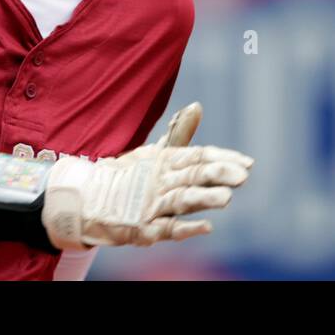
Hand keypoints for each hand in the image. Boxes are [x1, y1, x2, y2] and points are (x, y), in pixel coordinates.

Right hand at [41, 104, 253, 249]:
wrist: (86, 199)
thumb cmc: (128, 175)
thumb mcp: (153, 152)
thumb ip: (179, 133)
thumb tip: (197, 106)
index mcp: (164, 160)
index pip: (197, 156)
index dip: (223, 159)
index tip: (247, 163)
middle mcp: (159, 180)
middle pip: (191, 175)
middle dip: (216, 175)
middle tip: (242, 176)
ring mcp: (150, 204)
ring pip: (180, 200)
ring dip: (203, 199)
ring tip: (227, 199)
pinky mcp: (142, 228)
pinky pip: (166, 228)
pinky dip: (185, 228)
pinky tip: (206, 227)